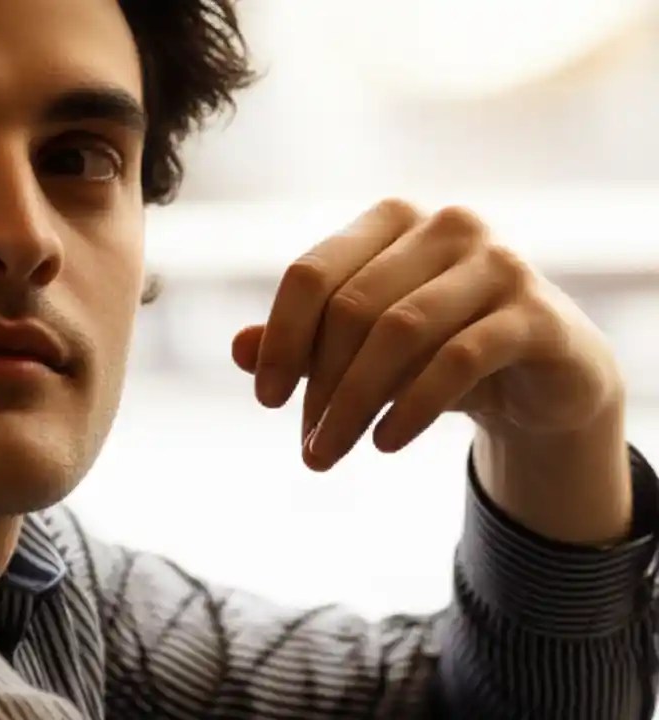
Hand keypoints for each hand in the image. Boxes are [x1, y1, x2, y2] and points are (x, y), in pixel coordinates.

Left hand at [230, 199, 625, 473]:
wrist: (543, 377)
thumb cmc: (436, 352)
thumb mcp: (363, 348)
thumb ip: (302, 342)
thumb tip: (238, 348)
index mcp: (391, 220)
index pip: (311, 274)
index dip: (280, 339)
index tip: (266, 401)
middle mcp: (446, 226)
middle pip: (352, 308)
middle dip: (319, 385)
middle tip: (306, 446)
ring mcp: (498, 263)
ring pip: (400, 332)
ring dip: (354, 403)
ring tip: (329, 452)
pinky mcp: (536, 313)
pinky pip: (457, 359)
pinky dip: (411, 406)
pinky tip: (384, 443)